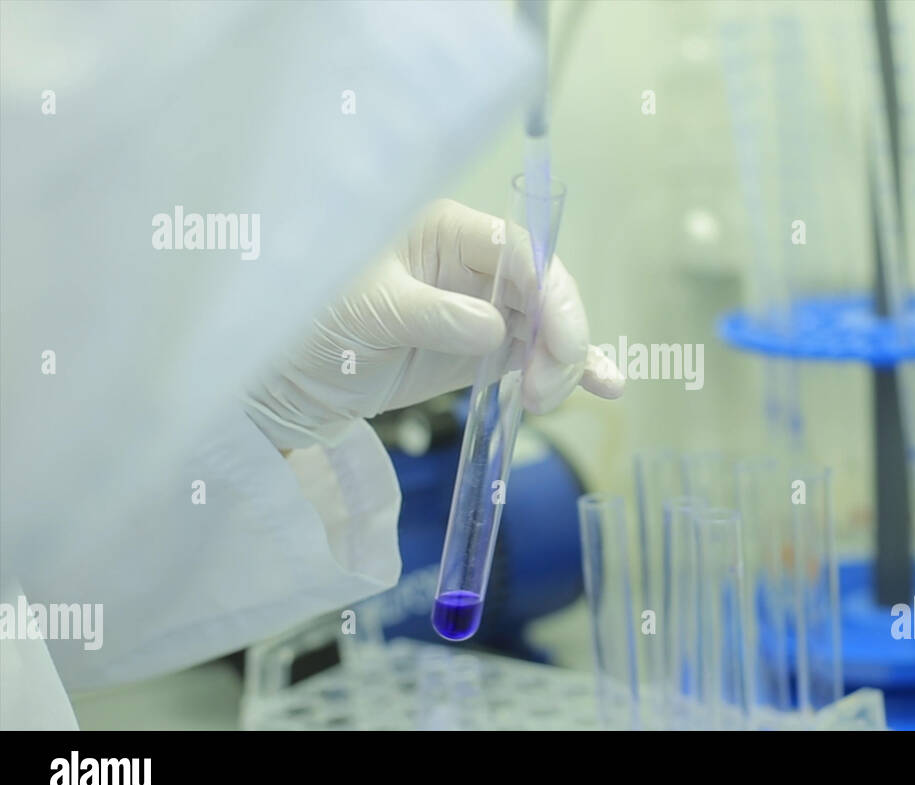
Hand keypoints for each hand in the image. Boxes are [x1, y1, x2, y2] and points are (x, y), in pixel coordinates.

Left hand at [244, 199, 623, 449]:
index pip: (519, 251)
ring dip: (569, 360)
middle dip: (561, 338)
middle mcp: (472, 264)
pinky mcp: (482, 350)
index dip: (552, 294)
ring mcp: (481, 308)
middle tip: (549, 390)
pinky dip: (568, 370)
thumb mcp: (365, 313)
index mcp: (445, 232)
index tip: (561, 344)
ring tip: (554, 400)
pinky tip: (606, 385)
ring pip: (549, 325)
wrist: (287, 383)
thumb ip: (431, 315)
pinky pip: (535, 354)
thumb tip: (494, 329)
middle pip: (545, 290)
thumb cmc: (309, 325)